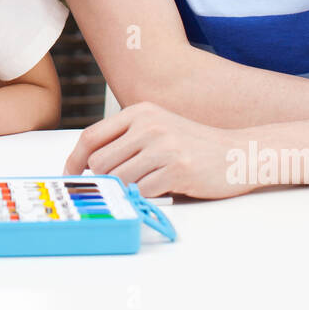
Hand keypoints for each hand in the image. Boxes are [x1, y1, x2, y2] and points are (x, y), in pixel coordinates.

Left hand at [63, 102, 252, 199]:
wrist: (238, 153)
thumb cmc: (194, 145)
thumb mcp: (158, 129)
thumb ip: (126, 140)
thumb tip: (86, 165)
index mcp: (140, 112)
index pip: (91, 136)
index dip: (74, 160)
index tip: (70, 176)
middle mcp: (149, 125)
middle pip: (100, 162)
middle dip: (105, 180)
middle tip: (118, 187)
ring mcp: (163, 146)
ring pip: (120, 179)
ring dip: (128, 189)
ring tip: (148, 183)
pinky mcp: (177, 169)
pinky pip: (143, 192)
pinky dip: (147, 197)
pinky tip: (164, 188)